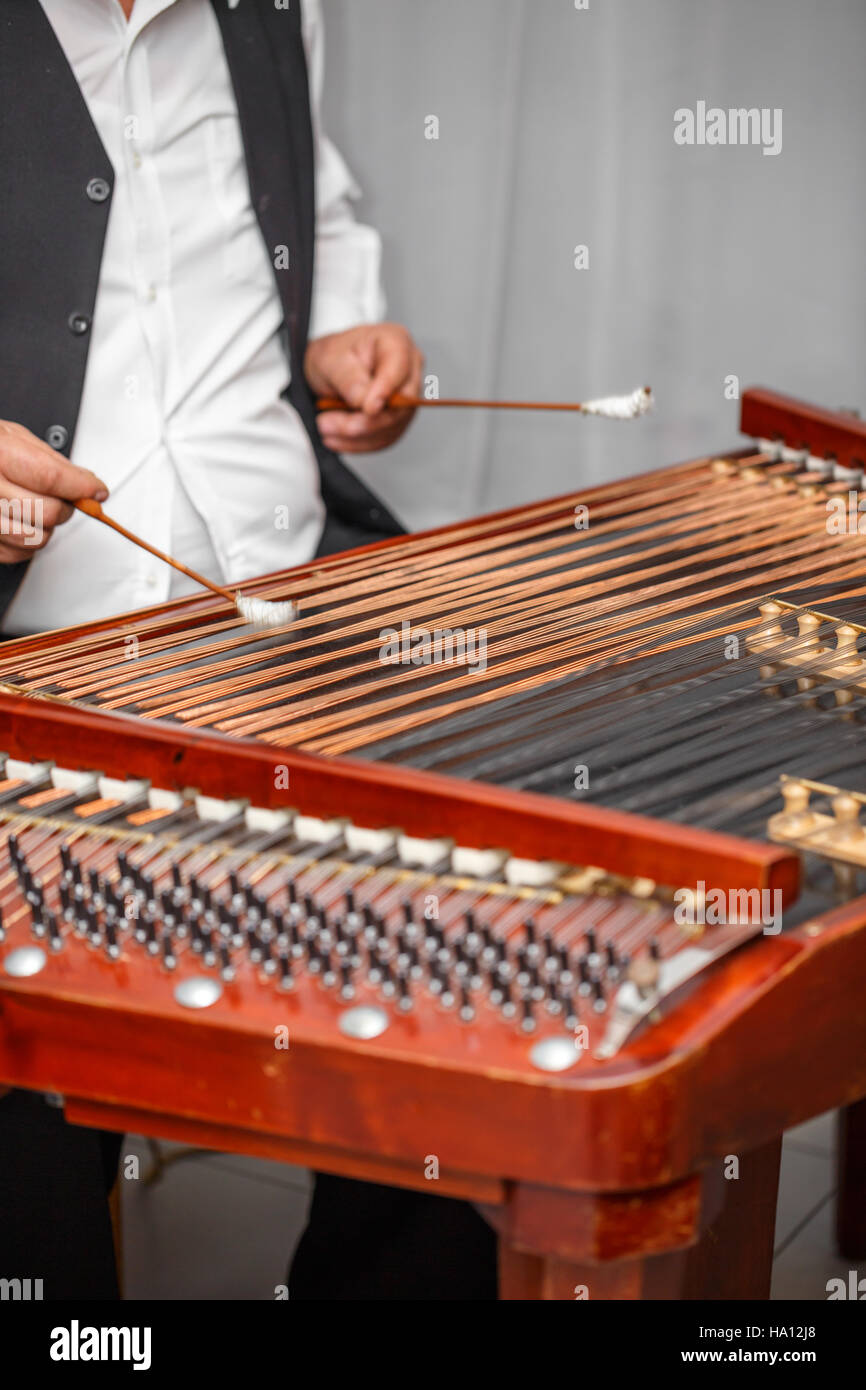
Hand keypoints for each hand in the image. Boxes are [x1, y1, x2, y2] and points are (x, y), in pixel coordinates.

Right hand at [0, 421, 107, 562]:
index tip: (96, 490)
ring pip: (35, 538)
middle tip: (66, 497)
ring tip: (39, 508)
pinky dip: (28, 544)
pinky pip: (17, 555)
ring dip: (48, 528)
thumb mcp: (10, 437)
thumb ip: (50, 460)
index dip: (80, 486)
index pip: (48, 477)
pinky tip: (22, 523)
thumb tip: (86, 482)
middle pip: (46, 511)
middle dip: (66, 507)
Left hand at [305, 323, 423, 453]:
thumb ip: (349, 379)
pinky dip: (359, 443)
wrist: (329, 369)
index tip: (367, 408)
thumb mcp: (330, 359)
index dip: (385, 391)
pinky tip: (336, 438)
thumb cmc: (333, 356)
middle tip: (328, 423)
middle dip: (365, 421)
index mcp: (396, 343)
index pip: (400, 369)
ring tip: (325, 428)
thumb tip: (366, 401)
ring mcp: (407, 398)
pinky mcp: (399, 420)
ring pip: (393, 426)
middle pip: (402, 404)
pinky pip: (385, 438)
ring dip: (357, 436)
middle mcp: (409, 370)